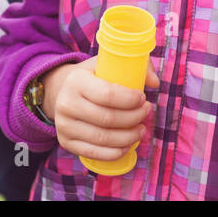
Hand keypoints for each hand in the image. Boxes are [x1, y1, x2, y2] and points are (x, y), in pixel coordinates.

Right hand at [41, 58, 158, 162]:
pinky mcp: (65, 142)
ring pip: (103, 138)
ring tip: (141, 130)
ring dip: (128, 137)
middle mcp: (65, 103)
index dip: (130, 100)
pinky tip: (127, 146)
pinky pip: (93, 153)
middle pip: (107, 119)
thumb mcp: (107, 63)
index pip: (107, 95)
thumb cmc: (93, 76)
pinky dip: (114, 152)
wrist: (63, 90)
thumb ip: (133, 66)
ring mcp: (64, 125)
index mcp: (76, 80)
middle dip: (134, 118)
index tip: (143, 98)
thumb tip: (155, 82)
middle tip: (146, 112)